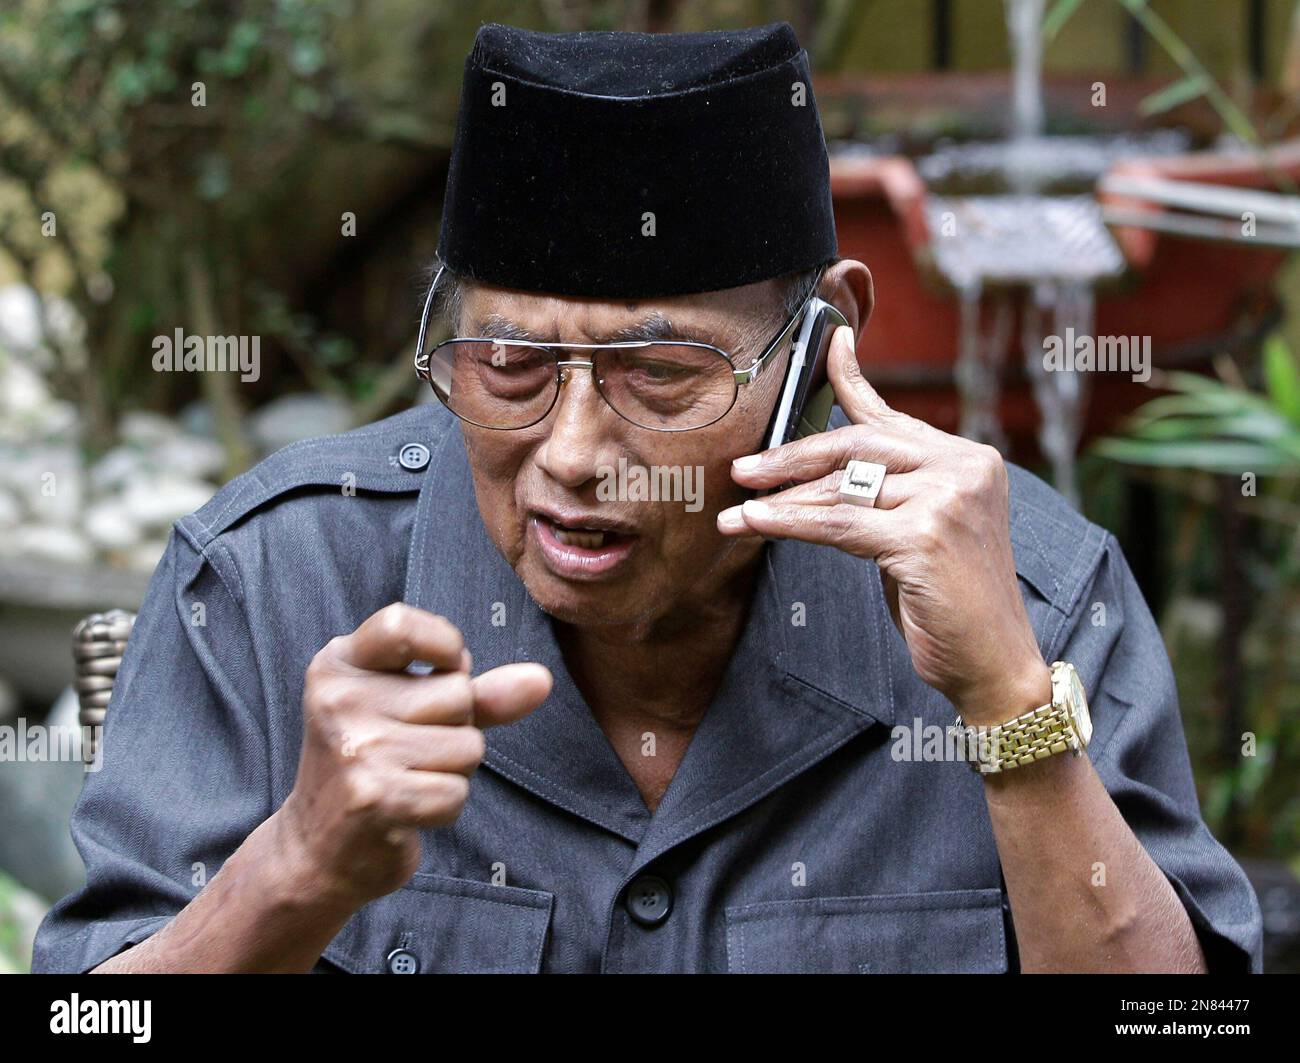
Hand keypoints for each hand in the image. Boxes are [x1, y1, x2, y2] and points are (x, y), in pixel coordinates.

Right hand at [280, 603, 551, 906]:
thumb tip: (541, 679)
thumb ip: (479, 692)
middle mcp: (339, 699)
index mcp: (340, 664)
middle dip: (455, 727)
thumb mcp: (417, 713)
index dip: (445, 646)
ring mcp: (354, 748)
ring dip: (452, 770)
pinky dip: (445, 806)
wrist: (316, 851)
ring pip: (466, 745)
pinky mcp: (372, 798)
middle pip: (457, 692)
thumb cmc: (376, 767)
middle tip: (408, 751)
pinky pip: (456, 792)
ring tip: (406, 779)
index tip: (443, 670)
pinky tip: (407, 810)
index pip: (401, 624)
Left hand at [718, 325, 1049, 723]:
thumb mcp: (919, 532)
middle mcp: (964, 468)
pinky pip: (837, 524)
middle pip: (858, 446)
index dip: (853, 379)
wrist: (994, 664)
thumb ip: (887, 494)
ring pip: (841, 487)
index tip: (829, 342)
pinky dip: (789, 524)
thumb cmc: (949, 602)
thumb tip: (818, 472)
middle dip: (792, 458)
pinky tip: (755, 523)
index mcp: (968, 459)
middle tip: (742, 470)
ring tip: (735, 511)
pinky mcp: (925, 536)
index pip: (892, 416)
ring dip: (780, 501)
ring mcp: (949, 499)